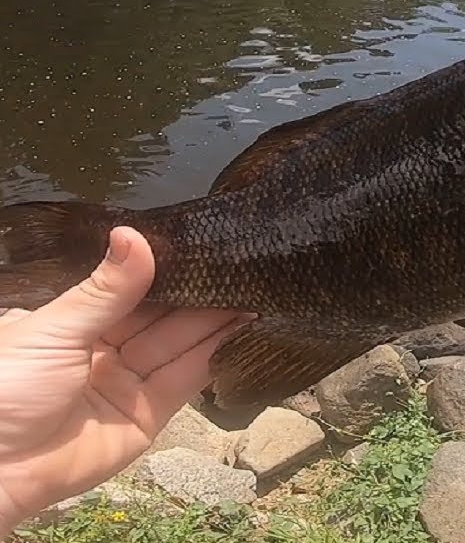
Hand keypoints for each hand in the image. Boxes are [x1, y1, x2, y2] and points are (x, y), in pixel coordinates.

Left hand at [0, 227, 248, 533]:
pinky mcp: (148, 417)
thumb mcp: (53, 329)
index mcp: (73, 324)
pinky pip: (184, 380)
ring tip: (256, 289)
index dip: (164, 268)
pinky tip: (243, 328)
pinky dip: (215, 356)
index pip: (128, 290)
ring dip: (216, 320)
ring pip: (178, 345)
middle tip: (242, 263)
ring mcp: (128, 384)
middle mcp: (104, 350)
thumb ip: (105, 289)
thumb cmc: (7, 386)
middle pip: (160, 317)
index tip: (202, 242)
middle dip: (199, 292)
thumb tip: (134, 232)